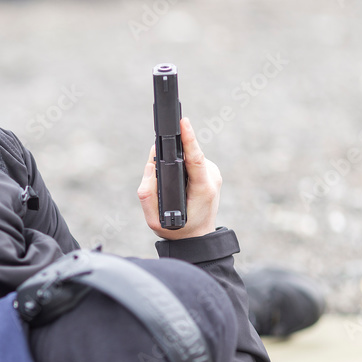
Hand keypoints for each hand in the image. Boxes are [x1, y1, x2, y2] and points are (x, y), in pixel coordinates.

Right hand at [136, 117, 221, 240]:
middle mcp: (211, 177)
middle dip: (172, 153)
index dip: (188, 139)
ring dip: (176, 162)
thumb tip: (150, 167)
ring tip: (169, 181)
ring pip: (190, 157)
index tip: (183, 122)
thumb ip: (147, 195)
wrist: (198, 238)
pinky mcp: (211, 172)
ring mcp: (213, 174)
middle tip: (156, 163)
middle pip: (189, 155)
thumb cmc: (177, 229)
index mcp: (203, 188)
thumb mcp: (155, 221)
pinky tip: (177, 179)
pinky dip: (181, 166)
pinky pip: (193, 162)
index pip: (195, 158)